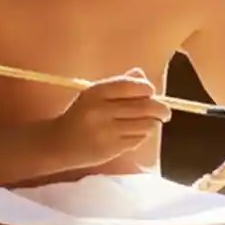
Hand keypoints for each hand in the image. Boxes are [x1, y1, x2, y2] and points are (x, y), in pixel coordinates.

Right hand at [51, 68, 171, 162]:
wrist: (58, 143)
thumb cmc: (80, 115)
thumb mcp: (94, 94)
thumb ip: (119, 84)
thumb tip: (142, 76)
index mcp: (96, 92)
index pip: (132, 86)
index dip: (147, 89)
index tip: (151, 92)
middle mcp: (101, 110)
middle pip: (144, 106)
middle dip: (161, 109)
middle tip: (166, 112)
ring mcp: (107, 131)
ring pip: (145, 124)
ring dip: (153, 123)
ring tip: (151, 122)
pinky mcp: (111, 149)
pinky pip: (138, 139)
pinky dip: (142, 135)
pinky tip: (137, 133)